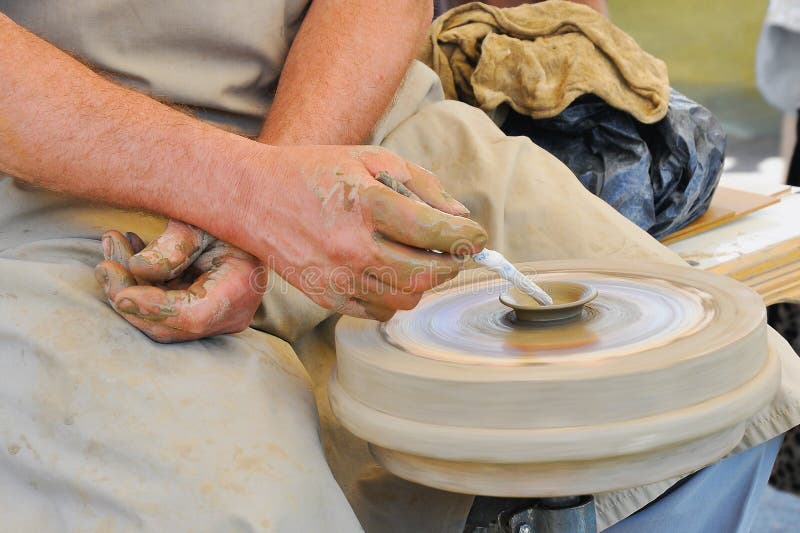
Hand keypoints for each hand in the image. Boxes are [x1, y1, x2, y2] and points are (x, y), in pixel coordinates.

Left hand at [95, 220, 263, 342]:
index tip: (120, 292)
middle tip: (104, 264)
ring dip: (129, 287)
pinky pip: (162, 310)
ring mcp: (217, 316)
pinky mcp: (201, 312)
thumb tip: (138, 268)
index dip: (153, 309)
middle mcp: (232, 312)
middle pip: (171, 325)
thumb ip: (174, 244)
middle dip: (131, 298)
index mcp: (241, 287)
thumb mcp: (200, 220)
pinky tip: (128, 249)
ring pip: (160, 320)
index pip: (192, 316)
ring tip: (113, 244)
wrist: (244, 212)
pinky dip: (140, 285)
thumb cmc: (224, 210)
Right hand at [230, 145, 487, 319]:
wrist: (253, 198)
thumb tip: (459, 218)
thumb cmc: (316, 172)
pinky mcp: (327, 296)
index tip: (477, 236)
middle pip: (426, 274)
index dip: (466, 237)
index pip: (434, 232)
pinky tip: (391, 273)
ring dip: (426, 283)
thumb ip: (421, 185)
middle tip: (455, 252)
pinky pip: (380, 311)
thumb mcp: (371, 158)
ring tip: (421, 260)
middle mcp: (352, 245)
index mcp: (366, 204)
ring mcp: (338, 276)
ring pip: (406, 298)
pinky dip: (396, 297)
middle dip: (452, 264)